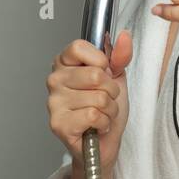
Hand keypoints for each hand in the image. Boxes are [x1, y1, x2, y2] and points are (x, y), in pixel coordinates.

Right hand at [46, 31, 131, 172]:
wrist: (104, 143)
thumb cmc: (106, 109)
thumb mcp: (117, 77)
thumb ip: (120, 56)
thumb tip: (124, 36)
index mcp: (64, 64)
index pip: (79, 47)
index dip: (100, 60)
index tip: (103, 72)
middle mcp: (54, 81)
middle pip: (95, 75)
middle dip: (111, 91)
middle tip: (104, 99)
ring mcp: (54, 103)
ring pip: (98, 97)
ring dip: (109, 109)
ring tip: (101, 114)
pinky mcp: (58, 124)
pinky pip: (93, 115)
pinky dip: (103, 122)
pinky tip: (97, 126)